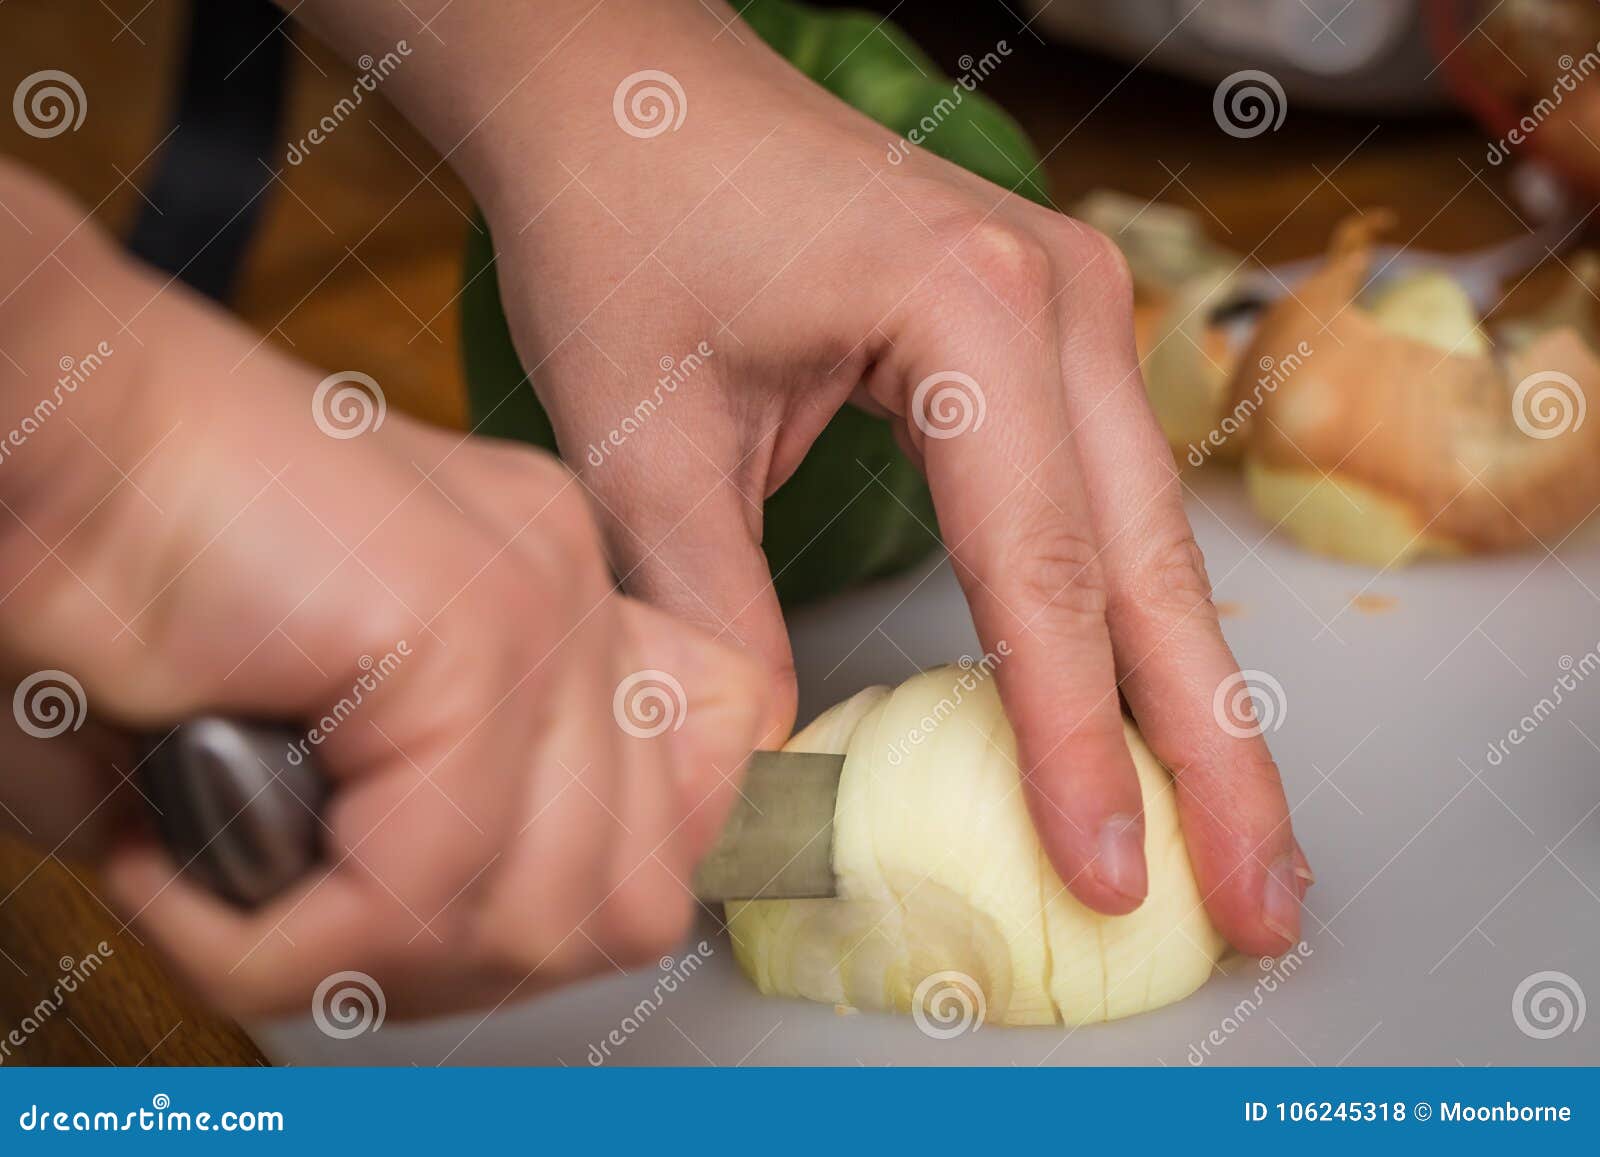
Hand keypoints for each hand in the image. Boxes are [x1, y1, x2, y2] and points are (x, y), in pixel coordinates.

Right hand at [0, 162, 767, 1015]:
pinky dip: (282, 938)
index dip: (580, 902)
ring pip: (540, 917)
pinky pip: (421, 887)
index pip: (702, 796)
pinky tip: (182, 865)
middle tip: (320, 932)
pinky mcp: (470, 622)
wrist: (37, 444)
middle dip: (463, 969)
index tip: (445, 921)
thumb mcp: (322, 735)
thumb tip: (495, 944)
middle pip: (636, 897)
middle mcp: (569, 587)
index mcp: (556, 598)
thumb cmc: (131, 583)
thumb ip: (446, 825)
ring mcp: (538, 596)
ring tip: (242, 893)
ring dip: (363, 962)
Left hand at [455, 4, 1308, 952]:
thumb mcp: (648, 443)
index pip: (1039, 571)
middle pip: (1153, 563)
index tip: (1110, 873)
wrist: (626, 91)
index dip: (1077, 744)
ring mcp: (1072, 305)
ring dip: (1197, 694)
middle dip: (1211, 747)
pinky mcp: (1049, 328)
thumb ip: (717, 618)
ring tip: (1245, 837)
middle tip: (1263, 899)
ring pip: (1154, 536)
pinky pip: (1111, 495)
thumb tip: (773, 777)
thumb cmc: (626, 230)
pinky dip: (1137, 616)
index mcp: (971, 309)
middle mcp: (1059, 298)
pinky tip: (1163, 709)